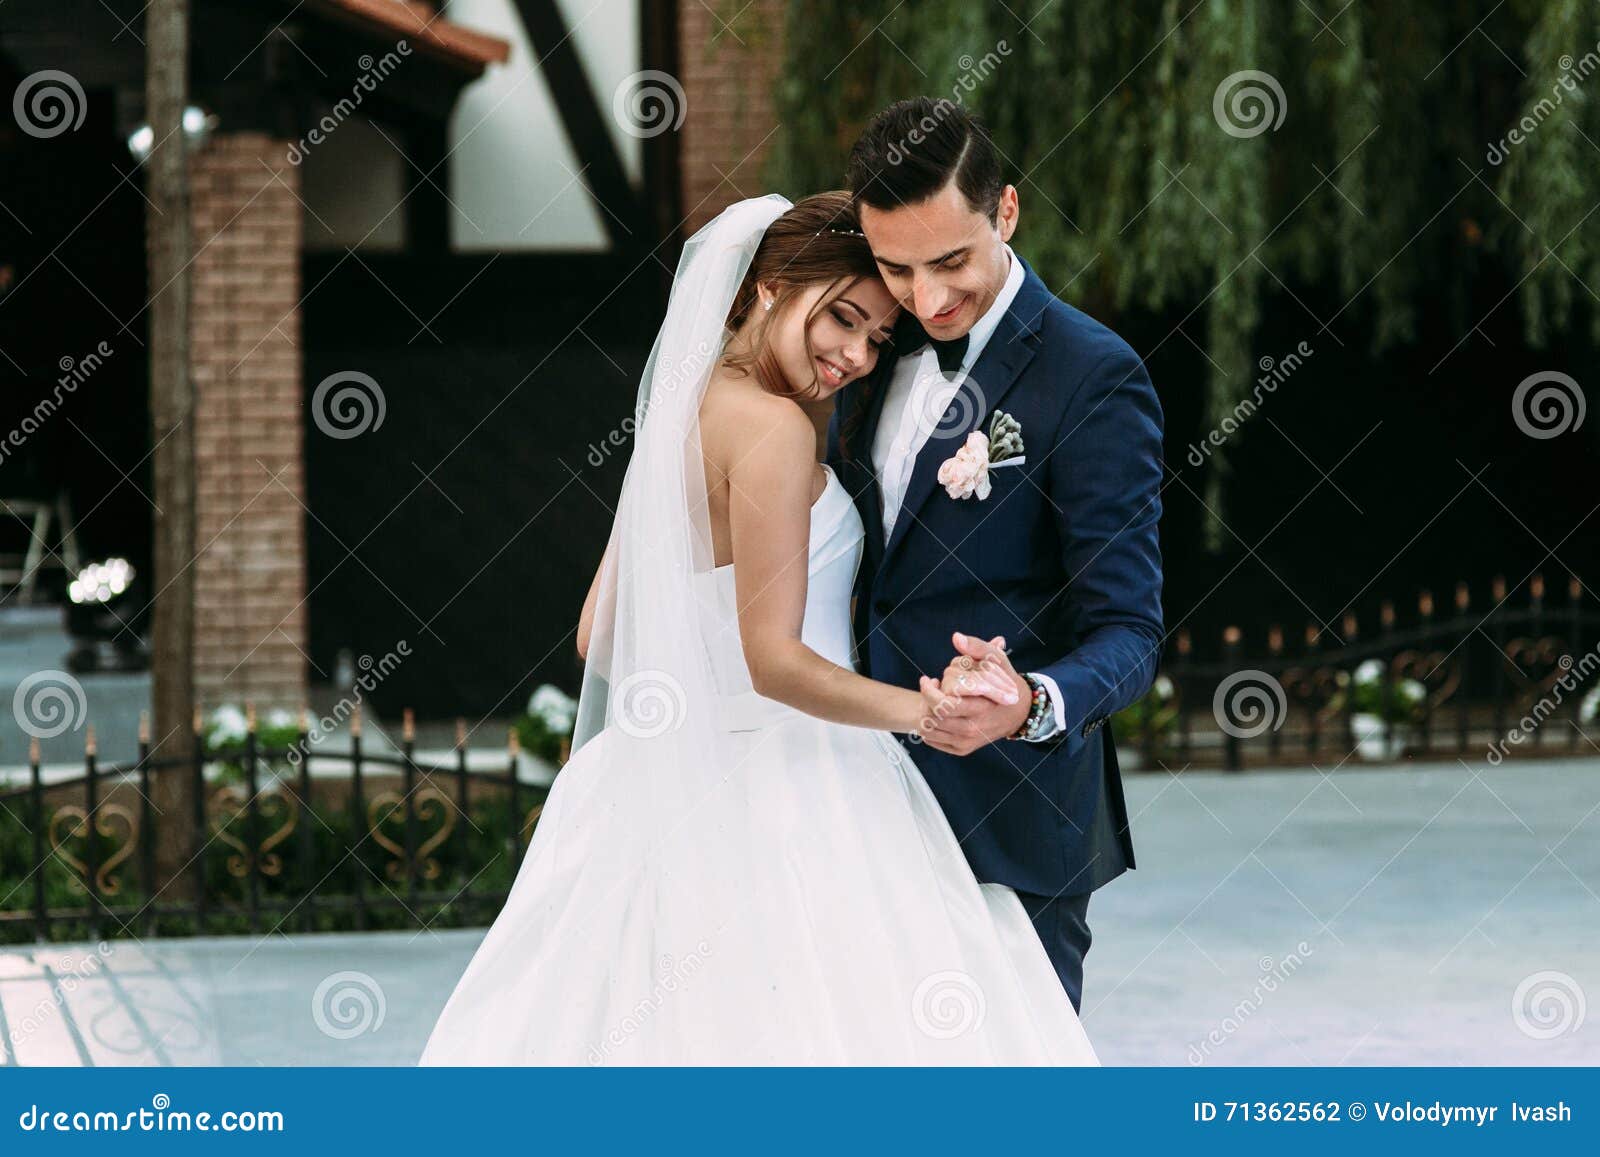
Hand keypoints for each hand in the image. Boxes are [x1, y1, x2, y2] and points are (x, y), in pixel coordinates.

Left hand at [916, 632, 1031, 755]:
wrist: (1019, 713)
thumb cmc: (1006, 684)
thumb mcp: (998, 661)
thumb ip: (978, 647)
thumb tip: (957, 638)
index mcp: (980, 708)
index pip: (943, 704)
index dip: (929, 691)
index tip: (928, 680)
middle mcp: (972, 728)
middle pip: (932, 717)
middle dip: (926, 699)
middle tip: (932, 687)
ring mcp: (966, 741)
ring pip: (929, 730)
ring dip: (925, 712)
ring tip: (934, 699)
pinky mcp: (962, 749)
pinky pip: (932, 740)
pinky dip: (928, 727)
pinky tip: (937, 713)